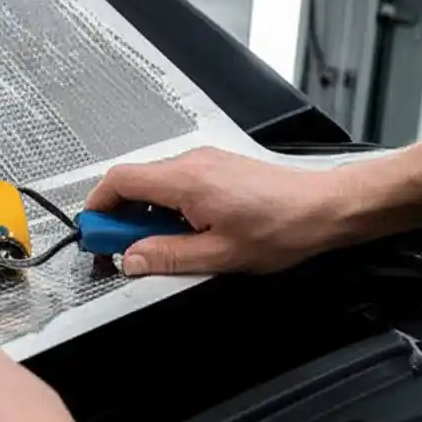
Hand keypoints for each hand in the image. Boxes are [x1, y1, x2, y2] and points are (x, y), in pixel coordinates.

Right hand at [85, 147, 354, 274]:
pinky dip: (166, 208)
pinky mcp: (216, 169)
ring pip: (154, 186)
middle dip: (121, 219)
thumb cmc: (283, 227)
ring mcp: (204, 162)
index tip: (97, 237)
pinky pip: (175, 185)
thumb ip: (167, 256)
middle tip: (126, 252)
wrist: (324, 208)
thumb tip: (131, 259)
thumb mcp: (218, 255)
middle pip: (133, 184)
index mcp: (185, 181)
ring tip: (161, 248)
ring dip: (146, 216)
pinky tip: (184, 234)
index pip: (119, 181)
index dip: (98, 209)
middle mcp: (191, 163)